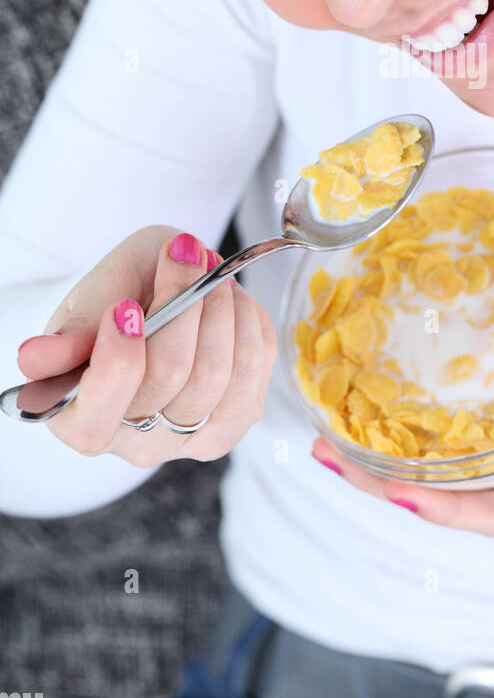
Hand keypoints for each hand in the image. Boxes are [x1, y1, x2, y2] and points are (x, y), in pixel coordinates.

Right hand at [16, 225, 276, 465]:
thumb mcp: (90, 297)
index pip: (96, 417)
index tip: (127, 306)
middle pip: (170, 379)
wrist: (157, 299)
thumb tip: (34, 358)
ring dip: (222, 310)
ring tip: (211, 275)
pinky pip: (255, 374)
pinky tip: (231, 302)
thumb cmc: (116, 297)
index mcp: (76, 419)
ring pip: (220, 377)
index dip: (117, 362)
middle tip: (186, 255)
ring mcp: (184, 441)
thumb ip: (74, 327)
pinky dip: (249, 325)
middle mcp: (131, 443)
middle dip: (184, 304)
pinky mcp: (230, 425)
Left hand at [309, 227, 493, 534]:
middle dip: (386, 485)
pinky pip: (443, 437)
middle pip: (449, 496)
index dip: (451, 509)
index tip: (401, 494)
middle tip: (327, 451)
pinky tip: (359, 400)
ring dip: (379, 461)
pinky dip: (400, 429)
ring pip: (437, 471)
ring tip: (322, 436)